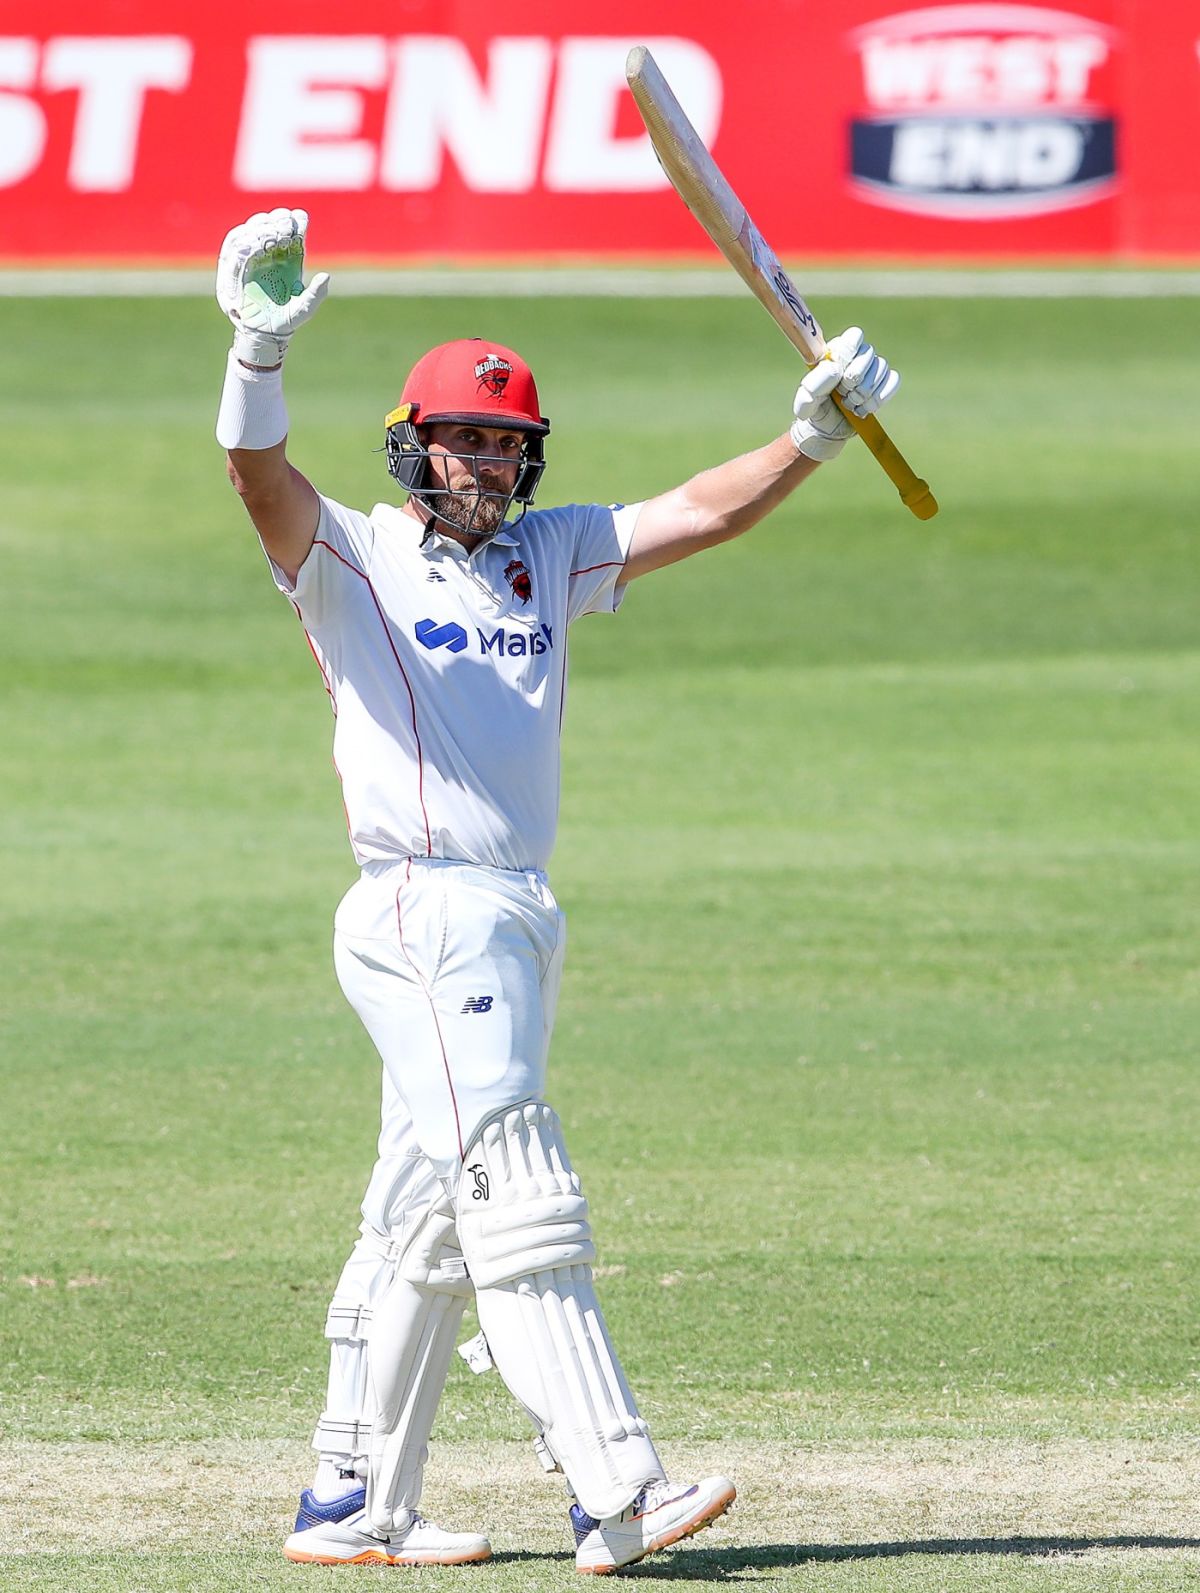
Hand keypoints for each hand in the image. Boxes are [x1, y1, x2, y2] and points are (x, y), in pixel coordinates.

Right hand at [216, 208, 328, 368]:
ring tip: (272, 234)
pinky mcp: (236, 267)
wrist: (265, 334)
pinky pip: (235, 248)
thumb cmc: (287, 321)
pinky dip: (243, 242)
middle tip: (285, 228)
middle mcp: (271, 254)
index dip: (295, 219)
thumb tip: (325, 276)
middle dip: (278, 220)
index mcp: (291, 258)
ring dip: (261, 227)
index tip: (299, 219)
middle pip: (271, 224)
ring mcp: (253, 258)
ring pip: (252, 230)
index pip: (293, 229)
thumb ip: (316, 294)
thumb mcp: (304, 310)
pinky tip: (254, 244)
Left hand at [789, 327, 899, 461]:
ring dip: (866, 392)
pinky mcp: (884, 382)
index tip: (839, 375)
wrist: (828, 428)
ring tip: (850, 404)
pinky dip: (880, 397)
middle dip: (856, 379)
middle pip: (869, 352)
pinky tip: (865, 408)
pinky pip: (893, 381)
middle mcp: (856, 355)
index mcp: (837, 351)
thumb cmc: (815, 409)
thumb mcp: (806, 400)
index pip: (854, 336)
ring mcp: (873, 368)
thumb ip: (814, 384)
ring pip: (882, 367)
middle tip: (843, 394)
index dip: (850, 354)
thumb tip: (835, 370)